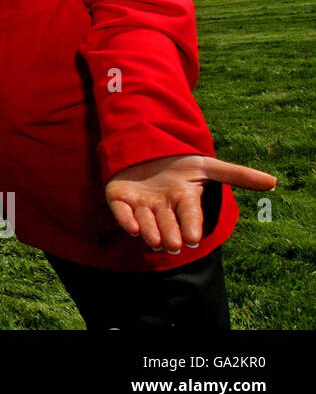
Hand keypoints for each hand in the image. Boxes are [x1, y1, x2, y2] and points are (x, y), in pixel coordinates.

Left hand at [105, 154, 275, 252]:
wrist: (145, 149)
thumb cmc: (179, 162)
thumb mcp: (207, 165)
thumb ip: (237, 175)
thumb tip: (273, 182)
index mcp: (184, 199)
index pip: (190, 214)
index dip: (190, 225)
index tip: (193, 237)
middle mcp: (163, 206)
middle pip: (168, 223)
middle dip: (171, 233)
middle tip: (174, 244)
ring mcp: (141, 204)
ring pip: (146, 222)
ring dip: (150, 232)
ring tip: (156, 241)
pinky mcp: (119, 198)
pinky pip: (121, 212)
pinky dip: (126, 220)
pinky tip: (131, 228)